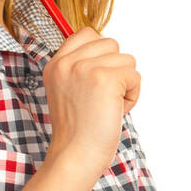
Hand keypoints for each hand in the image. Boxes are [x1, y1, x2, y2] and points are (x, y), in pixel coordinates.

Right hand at [42, 26, 140, 184]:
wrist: (75, 157)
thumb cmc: (77, 133)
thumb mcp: (67, 92)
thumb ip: (81, 68)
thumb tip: (110, 54)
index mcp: (56, 64)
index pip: (87, 34)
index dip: (101, 54)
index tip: (98, 80)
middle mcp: (68, 62)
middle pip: (111, 44)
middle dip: (115, 70)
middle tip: (102, 98)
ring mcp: (86, 68)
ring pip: (127, 60)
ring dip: (125, 85)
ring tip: (108, 107)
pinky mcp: (106, 78)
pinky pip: (135, 76)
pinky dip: (132, 96)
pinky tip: (116, 111)